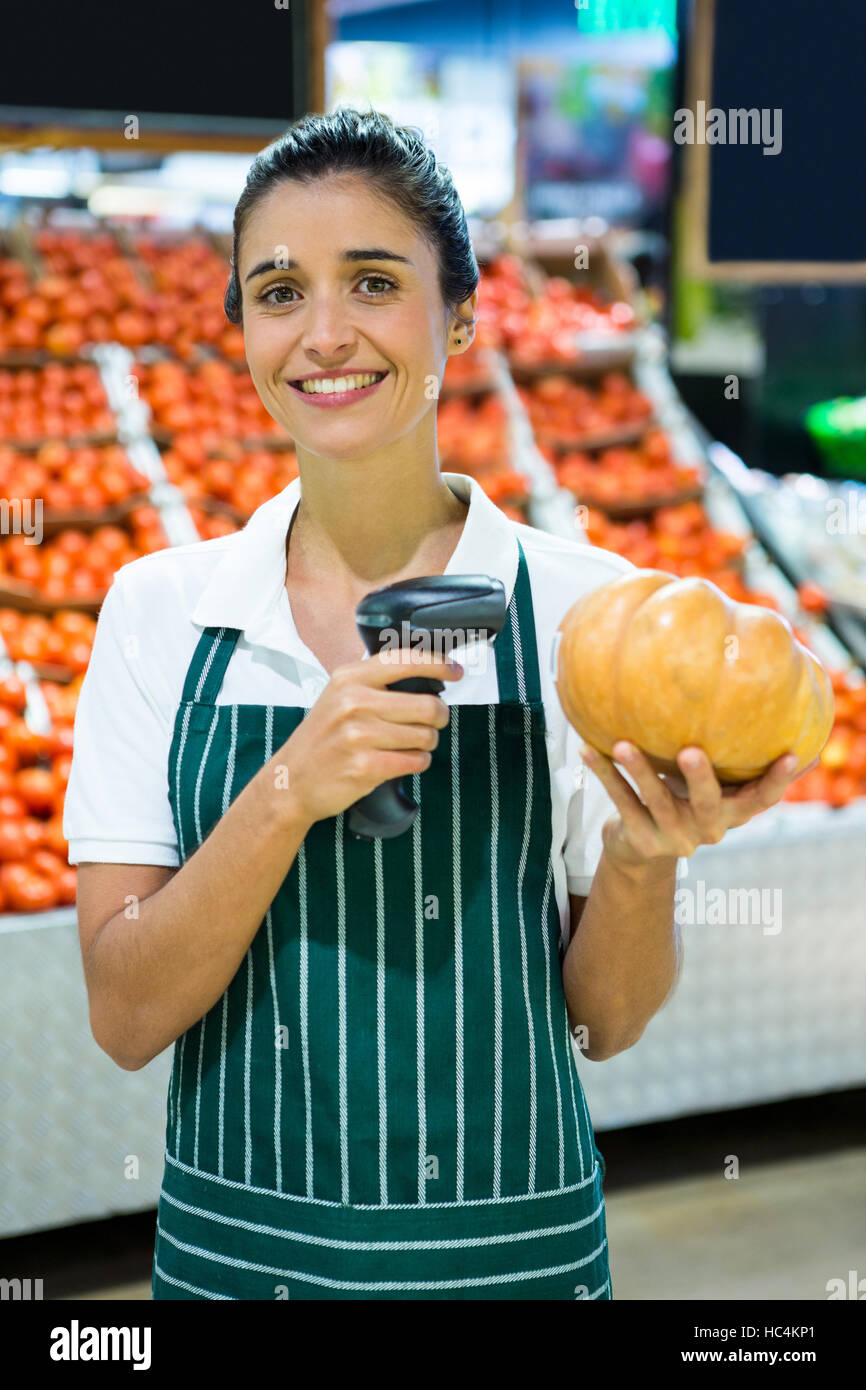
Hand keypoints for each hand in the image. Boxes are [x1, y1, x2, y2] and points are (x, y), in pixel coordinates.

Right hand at [275, 647, 461, 825]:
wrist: (291, 780)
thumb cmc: (322, 738)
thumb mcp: (338, 696)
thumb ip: (374, 681)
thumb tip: (427, 671)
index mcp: (349, 678)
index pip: (405, 660)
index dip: (439, 663)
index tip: (456, 671)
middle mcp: (354, 703)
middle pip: (428, 705)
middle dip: (439, 716)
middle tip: (433, 722)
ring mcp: (359, 736)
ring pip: (425, 736)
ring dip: (425, 743)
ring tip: (407, 745)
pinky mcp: (365, 767)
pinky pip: (416, 761)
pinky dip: (417, 762)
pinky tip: (402, 761)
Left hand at [579, 740, 818, 871]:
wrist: (639, 852)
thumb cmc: (685, 804)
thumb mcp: (717, 791)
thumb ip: (742, 768)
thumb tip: (799, 737)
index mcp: (730, 815)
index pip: (760, 801)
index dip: (776, 781)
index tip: (789, 754)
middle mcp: (705, 830)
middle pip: (706, 804)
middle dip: (699, 778)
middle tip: (690, 751)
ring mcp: (671, 837)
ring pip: (655, 801)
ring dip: (638, 770)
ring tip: (622, 744)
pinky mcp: (638, 838)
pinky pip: (620, 802)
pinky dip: (605, 775)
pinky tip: (589, 751)